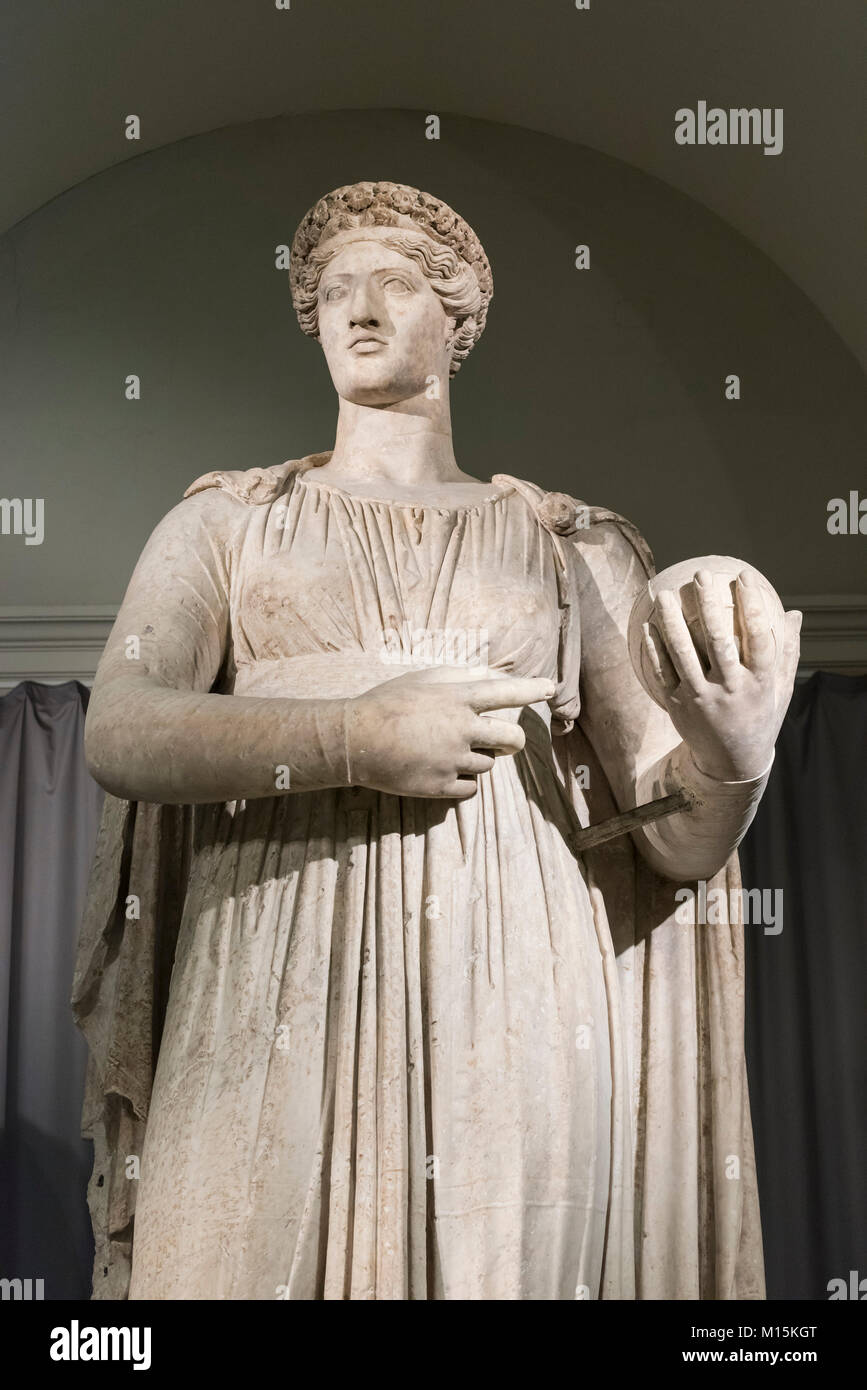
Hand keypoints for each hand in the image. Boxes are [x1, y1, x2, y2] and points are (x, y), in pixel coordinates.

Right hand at [345, 666, 554, 798]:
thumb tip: (485, 675)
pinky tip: (443, 773)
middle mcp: (462, 728)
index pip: (506, 692)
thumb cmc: (385, 704)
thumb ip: (456, 677)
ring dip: (476, 760)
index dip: (531, 689)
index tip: (549, 688)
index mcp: (457, 698)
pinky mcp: (441, 786)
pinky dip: (462, 782)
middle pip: (511, 738)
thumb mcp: (420, 680)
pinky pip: (470, 788)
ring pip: (488, 765)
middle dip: (513, 741)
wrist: (355, 740)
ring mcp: (453, 759)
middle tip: (505, 742)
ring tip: (446, 753)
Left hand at [642, 569, 800, 780]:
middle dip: (709, 604)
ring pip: (682, 653)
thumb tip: (795, 614)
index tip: (744, 576)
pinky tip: (648, 625)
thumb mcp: (781, 690)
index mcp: (759, 682)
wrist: (731, 762)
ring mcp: (701, 698)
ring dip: (671, 621)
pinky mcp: (678, 706)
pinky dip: (654, 648)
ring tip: (664, 594)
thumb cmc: (760, 716)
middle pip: (718, 640)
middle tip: (700, 576)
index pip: (758, 636)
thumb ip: (787, 652)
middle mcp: (730, 689)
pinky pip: (662, 672)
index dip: (752, 604)